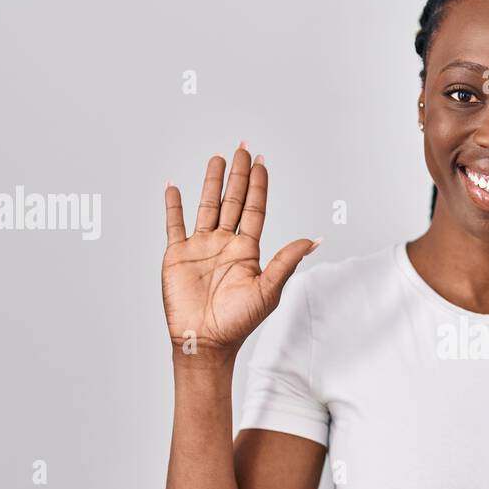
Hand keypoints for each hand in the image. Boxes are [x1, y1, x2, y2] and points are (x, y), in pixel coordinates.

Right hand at [161, 142, 317, 360]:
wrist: (205, 340)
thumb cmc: (238, 322)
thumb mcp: (268, 290)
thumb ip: (287, 261)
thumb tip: (314, 240)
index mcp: (247, 251)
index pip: (254, 210)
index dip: (258, 186)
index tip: (262, 163)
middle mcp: (225, 244)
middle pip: (232, 201)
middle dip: (239, 175)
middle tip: (243, 148)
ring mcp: (200, 247)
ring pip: (206, 206)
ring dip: (211, 183)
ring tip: (217, 159)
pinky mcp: (177, 254)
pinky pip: (174, 224)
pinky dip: (173, 206)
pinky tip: (175, 187)